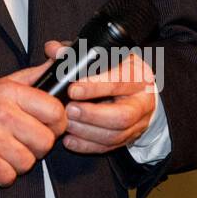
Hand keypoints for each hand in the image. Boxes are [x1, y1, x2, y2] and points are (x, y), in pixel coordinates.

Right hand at [0, 58, 68, 185]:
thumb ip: (27, 79)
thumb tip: (55, 66)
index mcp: (9, 92)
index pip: (54, 110)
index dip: (57, 122)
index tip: (49, 125)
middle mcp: (3, 113)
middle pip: (46, 141)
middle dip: (37, 145)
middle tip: (23, 141)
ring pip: (29, 161)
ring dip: (18, 161)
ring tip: (4, 151)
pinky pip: (10, 176)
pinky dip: (3, 174)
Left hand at [44, 38, 157, 154]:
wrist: (138, 89)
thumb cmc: (116, 69)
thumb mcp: (101, 56)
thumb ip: (75, 52)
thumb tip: (54, 50)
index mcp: (137, 75)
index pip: (119, 81)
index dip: (94, 87)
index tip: (72, 89)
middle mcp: (142, 100)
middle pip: (121, 115)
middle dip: (91, 115)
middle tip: (68, 110)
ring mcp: (139, 122)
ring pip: (115, 134)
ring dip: (87, 132)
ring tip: (66, 124)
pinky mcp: (130, 137)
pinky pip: (110, 147)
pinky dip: (87, 145)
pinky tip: (70, 140)